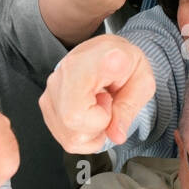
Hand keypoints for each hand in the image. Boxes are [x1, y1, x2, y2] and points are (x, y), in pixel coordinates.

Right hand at [38, 37, 155, 153]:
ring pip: (68, 136)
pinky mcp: (46, 103)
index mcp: (88, 63)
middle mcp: (62, 74)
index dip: (100, 118)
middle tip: (107, 104)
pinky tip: (90, 115)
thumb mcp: (142, 81)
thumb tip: (116, 136)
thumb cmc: (126, 62)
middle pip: (70, 124)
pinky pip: (65, 137)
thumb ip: (129, 108)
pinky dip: (84, 134)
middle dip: (98, 127)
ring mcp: (51, 89)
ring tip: (98, 107)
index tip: (109, 99)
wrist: (108, 51)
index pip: (77, 112)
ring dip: (92, 132)